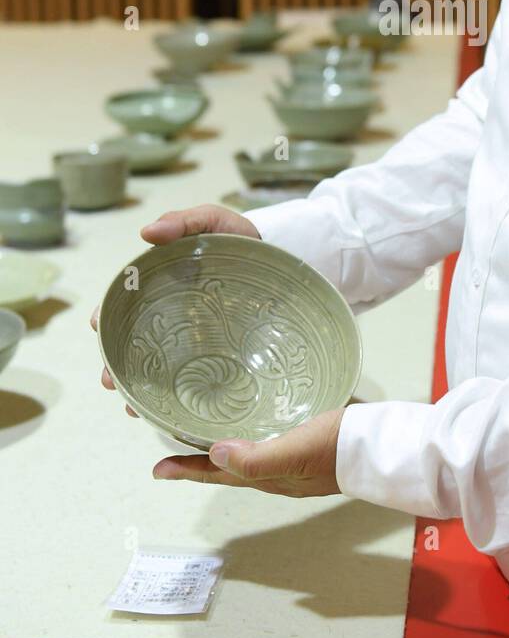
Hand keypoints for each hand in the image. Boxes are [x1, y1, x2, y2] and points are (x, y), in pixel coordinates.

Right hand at [92, 204, 261, 409]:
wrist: (284, 257)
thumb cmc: (241, 238)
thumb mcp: (211, 221)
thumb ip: (183, 222)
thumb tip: (146, 232)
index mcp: (163, 286)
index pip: (124, 304)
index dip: (106, 317)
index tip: (96, 325)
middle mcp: (173, 317)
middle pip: (133, 343)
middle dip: (115, 364)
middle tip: (109, 381)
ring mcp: (194, 339)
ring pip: (157, 368)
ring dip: (138, 389)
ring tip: (131, 406)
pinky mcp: (218, 356)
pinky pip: (192, 381)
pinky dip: (174, 399)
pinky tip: (167, 417)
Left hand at [151, 408, 345, 496]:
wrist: (379, 445)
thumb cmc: (335, 449)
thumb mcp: (293, 453)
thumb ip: (256, 458)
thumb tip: (214, 453)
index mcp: (266, 476)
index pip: (217, 474)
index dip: (186, 471)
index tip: (156, 470)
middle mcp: (275, 470)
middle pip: (227, 467)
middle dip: (199, 458)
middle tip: (172, 444)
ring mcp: (292, 456)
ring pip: (247, 452)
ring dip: (223, 445)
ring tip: (204, 431)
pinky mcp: (308, 438)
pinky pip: (268, 437)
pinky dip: (252, 430)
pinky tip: (254, 414)